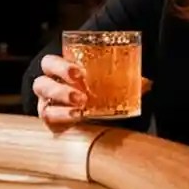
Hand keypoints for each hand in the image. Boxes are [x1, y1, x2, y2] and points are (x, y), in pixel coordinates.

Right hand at [33, 55, 151, 127]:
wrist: (98, 122)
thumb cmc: (101, 97)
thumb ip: (128, 83)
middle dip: (60, 86)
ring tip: (81, 107)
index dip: (60, 66)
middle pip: (42, 82)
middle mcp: (50, 88)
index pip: (50, 64)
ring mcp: (48, 107)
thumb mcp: (115, 87)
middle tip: (81, 94)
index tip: (79, 72)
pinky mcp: (51, 124)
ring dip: (61, 103)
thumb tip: (147, 83)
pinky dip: (63, 118)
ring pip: (43, 104)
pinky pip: (49, 120)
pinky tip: (78, 118)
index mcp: (61, 73)